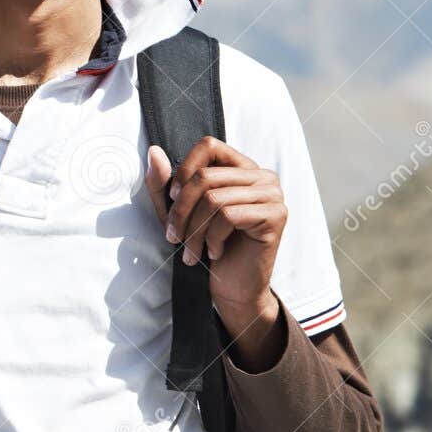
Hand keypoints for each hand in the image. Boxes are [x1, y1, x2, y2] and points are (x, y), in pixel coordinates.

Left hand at [145, 138, 286, 321]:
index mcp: (240, 167)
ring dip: (193, 230)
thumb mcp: (176, 211)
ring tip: (190, 251)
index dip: (183, 170)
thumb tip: (153, 151)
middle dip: (180, 210)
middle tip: (173, 237)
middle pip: (206, 176)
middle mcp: (261, 176)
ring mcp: (273, 194)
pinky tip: (214, 252)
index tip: (172, 199)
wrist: (231, 286)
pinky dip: (212, 238)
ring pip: (214, 198)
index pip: (208, 146)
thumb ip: (163, 182)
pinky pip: (229, 216)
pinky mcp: (277, 216)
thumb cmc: (205, 245)